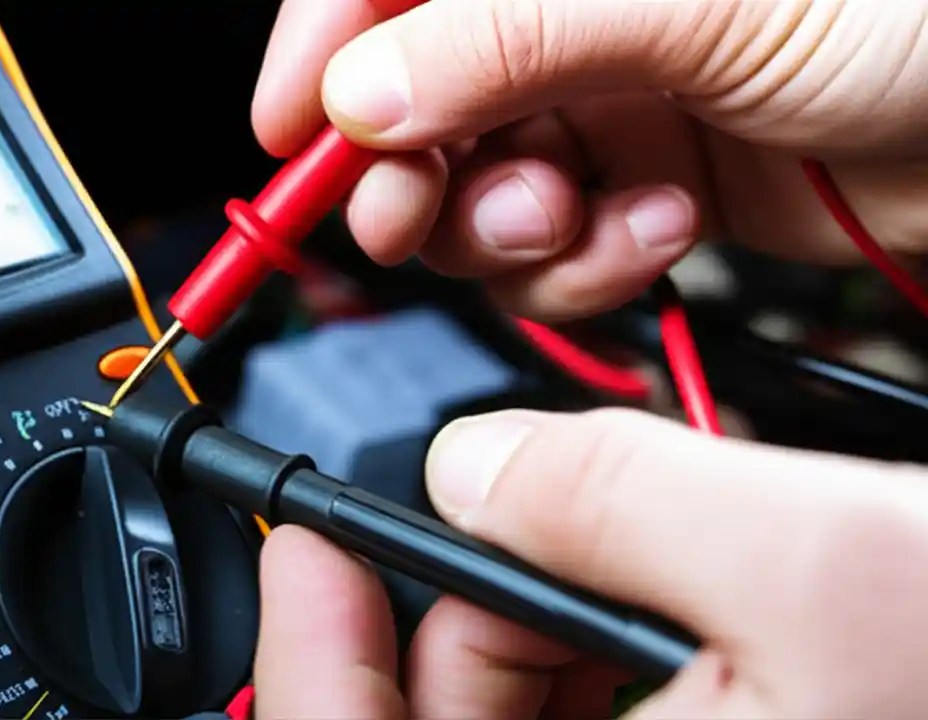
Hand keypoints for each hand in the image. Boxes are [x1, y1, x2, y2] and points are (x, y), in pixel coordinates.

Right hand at [251, 0, 927, 320]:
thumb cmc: (910, 4)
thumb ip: (506, 38)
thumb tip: (362, 92)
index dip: (319, 53)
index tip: (289, 138)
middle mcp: (564, 15)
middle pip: (412, 101)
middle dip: (413, 172)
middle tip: (422, 211)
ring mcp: (602, 99)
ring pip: (476, 189)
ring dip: (509, 230)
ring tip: (578, 216)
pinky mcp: (642, 181)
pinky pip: (556, 244)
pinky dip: (590, 259)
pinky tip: (657, 227)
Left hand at [253, 408, 927, 717]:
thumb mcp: (826, 562)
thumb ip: (614, 492)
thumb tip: (481, 463)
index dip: (314, 649)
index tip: (310, 538)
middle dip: (453, 614)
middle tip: (495, 513)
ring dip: (545, 624)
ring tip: (626, 544)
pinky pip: (614, 719)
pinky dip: (616, 654)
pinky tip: (670, 597)